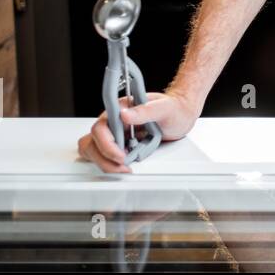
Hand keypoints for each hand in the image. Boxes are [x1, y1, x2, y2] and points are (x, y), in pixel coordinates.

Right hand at [77, 88, 199, 173]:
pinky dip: (109, 162)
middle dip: (106, 158)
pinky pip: (102, 154)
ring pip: (94, 149)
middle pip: (93, 141)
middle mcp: (114, 120)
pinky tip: (124, 164)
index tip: (121, 155)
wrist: (181, 115)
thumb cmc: (174, 109)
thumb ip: (146, 110)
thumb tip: (124, 114)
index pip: (101, 126)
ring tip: (125, 166)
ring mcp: (115, 132)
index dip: (106, 144)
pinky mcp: (118, 142)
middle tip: (125, 166)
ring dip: (106, 162)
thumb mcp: (165, 108)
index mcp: (121, 108)